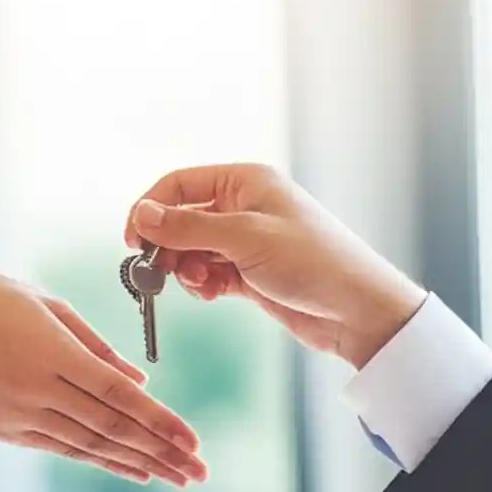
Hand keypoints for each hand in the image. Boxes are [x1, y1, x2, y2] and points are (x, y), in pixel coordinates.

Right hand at [0, 272, 206, 486]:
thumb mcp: (40, 302)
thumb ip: (92, 343)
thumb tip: (138, 381)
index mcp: (50, 351)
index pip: (118, 396)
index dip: (161, 421)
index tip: (194, 439)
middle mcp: (36, 390)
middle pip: (111, 429)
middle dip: (161, 452)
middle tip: (198, 471)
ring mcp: (17, 414)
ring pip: (89, 446)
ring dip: (137, 463)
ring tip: (174, 476)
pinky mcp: (3, 429)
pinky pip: (61, 447)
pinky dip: (98, 459)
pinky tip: (129, 467)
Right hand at [123, 164, 426, 368]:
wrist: (357, 310)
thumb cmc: (312, 262)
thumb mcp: (243, 238)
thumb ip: (187, 227)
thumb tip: (141, 215)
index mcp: (244, 181)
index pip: (178, 184)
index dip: (150, 209)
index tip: (133, 242)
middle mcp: (243, 205)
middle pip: (180, 219)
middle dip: (167, 246)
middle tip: (158, 274)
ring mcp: (245, 240)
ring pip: (191, 249)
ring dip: (186, 269)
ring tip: (200, 285)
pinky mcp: (249, 271)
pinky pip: (208, 273)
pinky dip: (203, 284)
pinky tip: (212, 294)